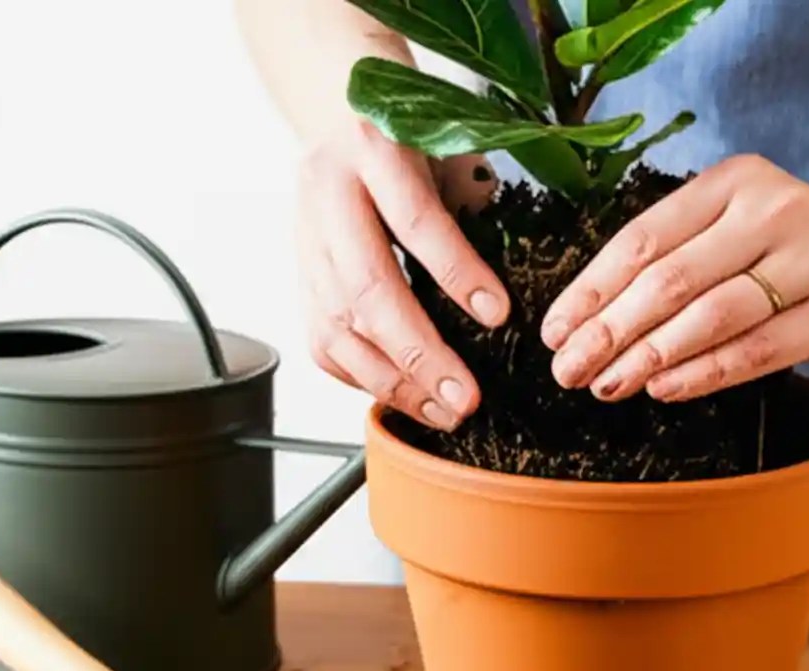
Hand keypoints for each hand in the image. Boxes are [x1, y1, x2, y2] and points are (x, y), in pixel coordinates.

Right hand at [295, 117, 508, 428]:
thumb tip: (510, 292)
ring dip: (393, 382)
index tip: (499, 317)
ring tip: (444, 412)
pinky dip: (362, 377)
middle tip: (466, 398)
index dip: (456, 272)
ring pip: (336, 325)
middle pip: (366, 288)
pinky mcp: (298, 274)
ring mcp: (304, 237)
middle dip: (419, 354)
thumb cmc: (413, 144)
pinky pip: (321, 340)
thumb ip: (474, 207)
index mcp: (373, 149)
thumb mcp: (449, 152)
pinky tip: (405, 397)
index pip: (414, 219)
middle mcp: (326, 192)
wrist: (341, 120)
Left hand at [539, 154, 808, 402]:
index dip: (592, 289)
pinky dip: (704, 373)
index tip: (554, 330)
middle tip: (567, 369)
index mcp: (734, 181)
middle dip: (609, 329)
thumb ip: (679, 257)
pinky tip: (664, 388)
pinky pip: (758, 349)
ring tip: (606, 385)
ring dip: (649, 356)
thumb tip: (590, 321)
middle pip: (669, 277)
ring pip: (711, 315)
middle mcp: (774, 208)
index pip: (643, 237)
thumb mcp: (737, 231)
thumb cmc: (795, 254)